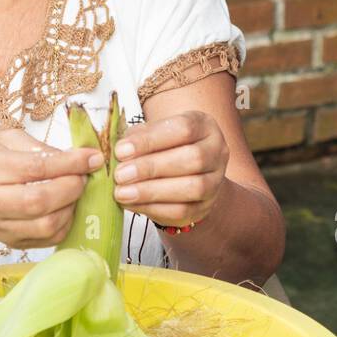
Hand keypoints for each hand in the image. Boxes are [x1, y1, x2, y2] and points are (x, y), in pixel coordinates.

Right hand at [0, 128, 103, 251]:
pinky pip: (47, 240)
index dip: (70, 163)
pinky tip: (65, 207)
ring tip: (73, 191)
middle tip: (83, 176)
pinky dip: (65, 223)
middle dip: (72, 187)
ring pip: (46, 225)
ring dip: (71, 207)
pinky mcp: (10, 243)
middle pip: (40, 201)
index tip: (93, 157)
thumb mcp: (4, 140)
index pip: (35, 168)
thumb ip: (38, 147)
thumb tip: (75, 158)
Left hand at [112, 111, 228, 226]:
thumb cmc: (164, 147)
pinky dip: (154, 208)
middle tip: (120, 175)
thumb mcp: (152, 134)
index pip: (183, 129)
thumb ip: (137, 137)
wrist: (184, 175)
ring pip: (192, 187)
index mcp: (203, 125)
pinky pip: (183, 210)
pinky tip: (132, 204)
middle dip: (151, 167)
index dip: (150, 140)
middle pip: (192, 158)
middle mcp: (216, 151)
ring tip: (123, 193)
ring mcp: (215, 180)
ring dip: (152, 191)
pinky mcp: (206, 206)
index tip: (121, 151)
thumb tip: (120, 150)